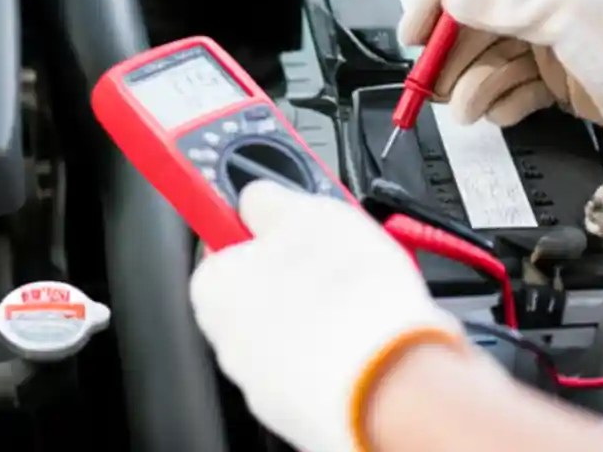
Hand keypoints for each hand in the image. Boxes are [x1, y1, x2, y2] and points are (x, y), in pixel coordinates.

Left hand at [190, 181, 465, 451]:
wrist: (389, 382)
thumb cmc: (343, 297)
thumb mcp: (304, 210)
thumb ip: (269, 200)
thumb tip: (257, 196)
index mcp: (213, 286)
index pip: (221, 243)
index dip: (258, 226)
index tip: (284, 216)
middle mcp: (228, 338)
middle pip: (259, 286)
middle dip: (297, 267)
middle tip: (337, 250)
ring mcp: (264, 377)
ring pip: (294, 325)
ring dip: (325, 307)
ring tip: (366, 292)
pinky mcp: (305, 405)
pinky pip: (322, 361)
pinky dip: (343, 346)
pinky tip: (373, 330)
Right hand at [397, 0, 602, 134]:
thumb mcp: (559, 10)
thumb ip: (498, 5)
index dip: (435, 2)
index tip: (411, 35)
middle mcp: (537, 1)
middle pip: (471, 26)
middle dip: (450, 58)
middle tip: (430, 87)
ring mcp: (544, 41)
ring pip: (487, 62)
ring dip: (474, 87)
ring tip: (470, 109)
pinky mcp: (552, 78)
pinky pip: (511, 88)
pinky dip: (503, 102)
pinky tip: (503, 111)